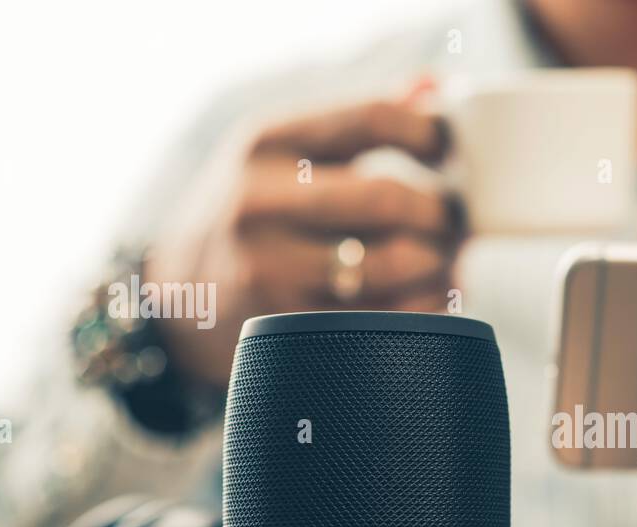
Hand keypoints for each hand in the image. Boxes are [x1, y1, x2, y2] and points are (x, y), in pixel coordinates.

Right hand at [144, 92, 456, 388]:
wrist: (183, 297)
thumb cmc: (257, 213)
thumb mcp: (283, 152)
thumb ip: (357, 121)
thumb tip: (434, 88)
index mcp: (267, 143)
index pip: (371, 120)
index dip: (428, 133)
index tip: (446, 150)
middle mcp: (261, 203)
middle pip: (386, 199)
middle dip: (439, 212)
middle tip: (453, 220)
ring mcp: (272, 269)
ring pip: (391, 265)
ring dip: (438, 265)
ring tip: (445, 261)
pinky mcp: (290, 328)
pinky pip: (385, 320)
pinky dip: (425, 310)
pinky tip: (430, 298)